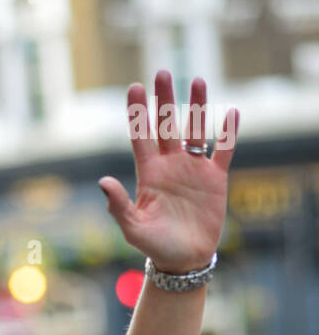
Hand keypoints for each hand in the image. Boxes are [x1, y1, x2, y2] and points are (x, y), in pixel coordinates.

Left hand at [99, 69, 239, 274]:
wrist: (183, 262)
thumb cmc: (155, 247)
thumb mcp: (134, 229)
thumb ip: (118, 206)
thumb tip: (102, 181)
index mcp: (149, 174)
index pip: (141, 136)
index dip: (137, 113)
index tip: (134, 87)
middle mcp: (170, 165)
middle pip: (167, 125)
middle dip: (164, 99)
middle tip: (162, 72)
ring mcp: (193, 170)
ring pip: (195, 130)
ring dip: (197, 106)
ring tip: (197, 80)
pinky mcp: (215, 179)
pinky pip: (222, 151)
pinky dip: (227, 134)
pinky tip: (231, 114)